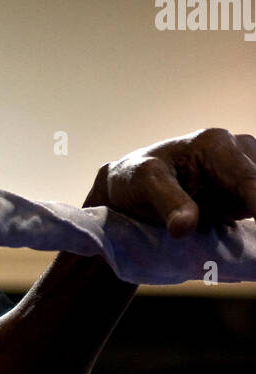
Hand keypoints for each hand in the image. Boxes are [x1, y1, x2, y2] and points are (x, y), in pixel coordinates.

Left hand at [84, 128, 255, 238]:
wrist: (129, 187)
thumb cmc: (136, 180)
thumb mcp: (145, 186)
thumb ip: (168, 203)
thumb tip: (185, 227)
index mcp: (214, 144)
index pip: (250, 180)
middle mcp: (236, 149)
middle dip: (255, 210)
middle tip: (233, 229)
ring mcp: (243, 169)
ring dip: (251, 217)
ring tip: (227, 229)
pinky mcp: (244, 190)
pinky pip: (254, 205)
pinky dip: (251, 219)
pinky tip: (230, 229)